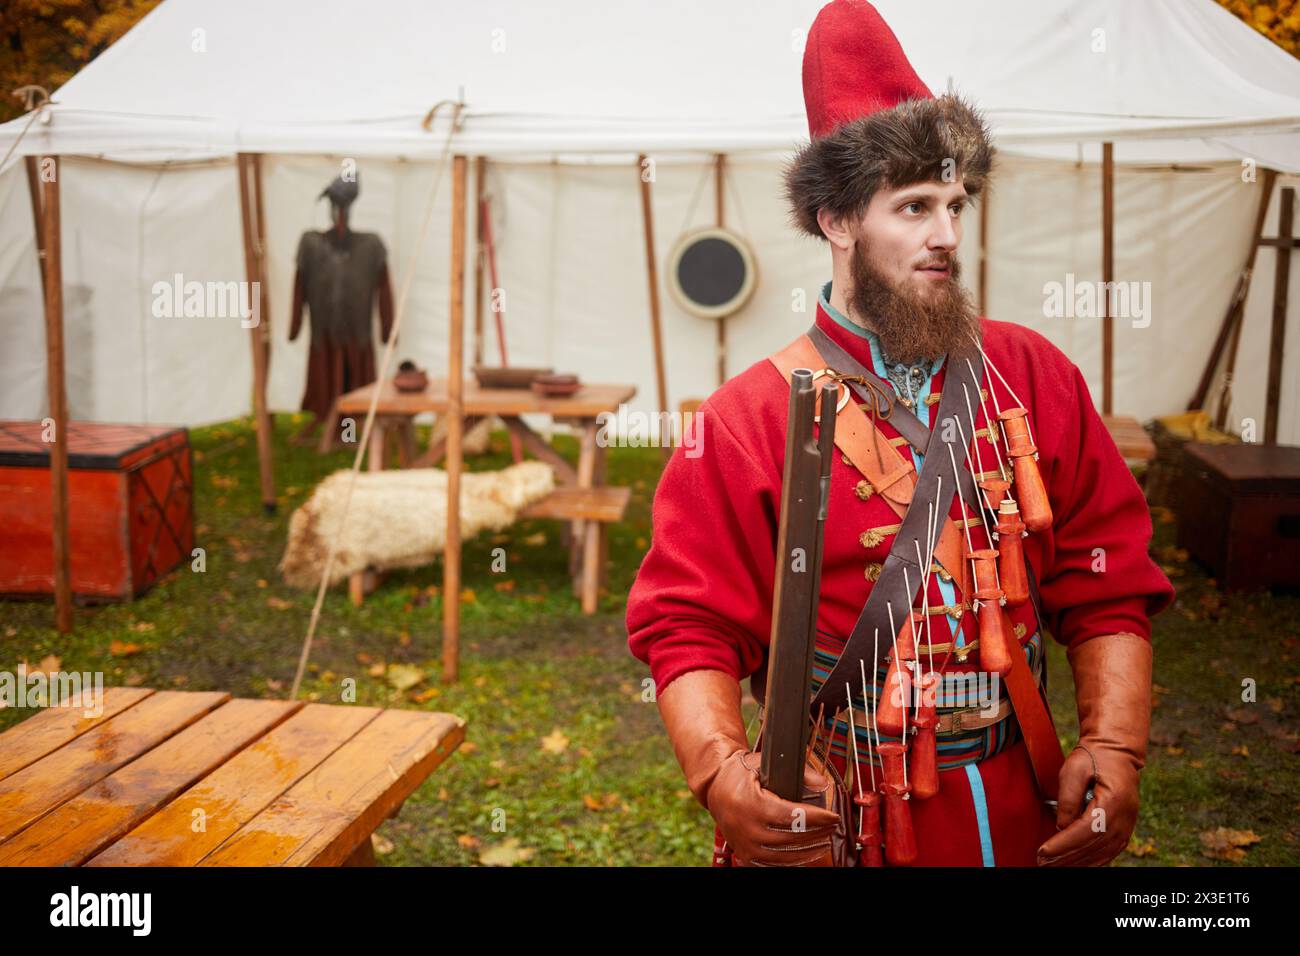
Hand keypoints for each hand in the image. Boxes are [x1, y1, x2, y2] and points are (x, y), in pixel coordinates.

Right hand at [707, 749, 841, 866]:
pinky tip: (806, 853)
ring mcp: (747, 845)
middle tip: (832, 826)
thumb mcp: (762, 763)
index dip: (818, 819)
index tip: (833, 816)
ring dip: (810, 850)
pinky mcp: (746, 855)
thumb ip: (795, 772)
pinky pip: (774, 863)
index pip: (795, 817)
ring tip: (825, 840)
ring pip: (786, 855)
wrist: (714, 787)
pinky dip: (793, 860)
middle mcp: (749, 828)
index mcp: (753, 805)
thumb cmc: (739, 773)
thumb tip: (823, 783)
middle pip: (793, 838)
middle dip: (818, 833)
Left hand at [1037, 743, 1138, 865]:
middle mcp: (1124, 818)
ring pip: (1102, 854)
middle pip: (1093, 846)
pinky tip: (1074, 864)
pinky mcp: (1124, 829)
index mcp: (1113, 802)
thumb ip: (1068, 799)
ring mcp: (1127, 826)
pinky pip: (1109, 852)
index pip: (1085, 831)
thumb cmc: (1093, 757)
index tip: (1043, 851)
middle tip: (1042, 862)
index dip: (1063, 844)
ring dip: (1077, 863)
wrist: (1117, 752)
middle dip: (1066, 857)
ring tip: (1053, 866)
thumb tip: (1061, 827)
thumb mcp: (1074, 769)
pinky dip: (1092, 861)